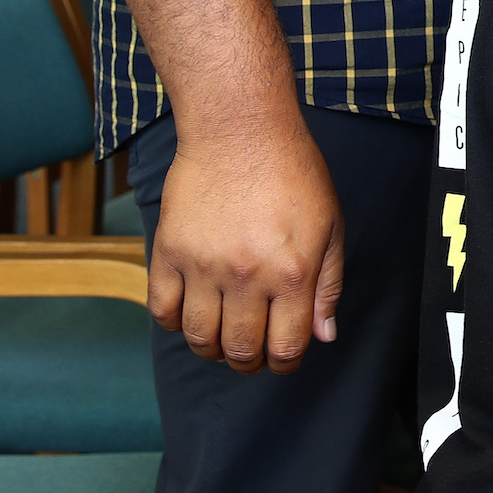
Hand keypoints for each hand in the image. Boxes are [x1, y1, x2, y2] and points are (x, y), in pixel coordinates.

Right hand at [148, 119, 343, 374]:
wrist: (240, 129)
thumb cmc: (292, 172)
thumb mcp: (330, 226)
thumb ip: (328, 285)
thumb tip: (324, 336)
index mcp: (292, 272)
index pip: (285, 348)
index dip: (285, 362)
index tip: (282, 356)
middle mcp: (246, 275)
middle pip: (240, 351)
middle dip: (249, 362)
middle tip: (252, 352)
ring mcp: (203, 265)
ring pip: (200, 339)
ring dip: (212, 349)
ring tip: (222, 336)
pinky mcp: (168, 251)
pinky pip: (163, 311)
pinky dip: (176, 322)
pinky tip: (192, 310)